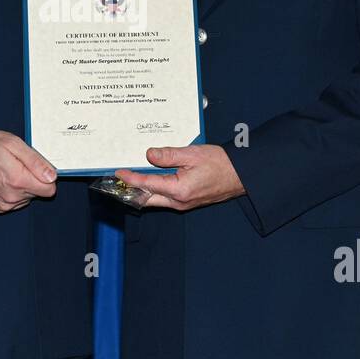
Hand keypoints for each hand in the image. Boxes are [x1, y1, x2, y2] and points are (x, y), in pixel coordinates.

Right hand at [0, 131, 56, 212]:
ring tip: (10, 171)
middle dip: (34, 179)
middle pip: (39, 193)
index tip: (37, 168)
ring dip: (24, 186)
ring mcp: (5, 203)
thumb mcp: (14, 144)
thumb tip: (52, 176)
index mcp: (19, 180)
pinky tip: (4, 179)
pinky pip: (17, 202)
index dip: (47, 177)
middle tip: (19, 165)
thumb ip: (36, 161)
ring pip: (28, 198)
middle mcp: (13, 196)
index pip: (50, 190)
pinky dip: (14, 192)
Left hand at [114, 145, 244, 210]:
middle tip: (118, 179)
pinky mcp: (186, 202)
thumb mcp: (192, 154)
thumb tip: (149, 154)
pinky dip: (154, 190)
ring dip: (142, 190)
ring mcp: (183, 204)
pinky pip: (165, 198)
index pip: (147, 185)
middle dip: (131, 190)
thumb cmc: (221, 164)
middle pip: (147, 198)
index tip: (119, 173)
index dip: (130, 178)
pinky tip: (150, 179)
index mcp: (179, 190)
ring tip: (131, 177)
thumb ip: (169, 155)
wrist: (240, 175)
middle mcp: (179, 202)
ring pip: (155, 200)